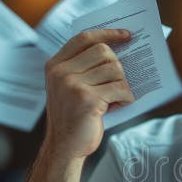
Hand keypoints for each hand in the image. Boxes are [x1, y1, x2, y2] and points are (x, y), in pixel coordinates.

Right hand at [43, 29, 134, 160]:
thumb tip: (119, 52)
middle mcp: (61, 72)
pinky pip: (120, 89)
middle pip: (103, 52)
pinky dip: (126, 98)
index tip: (125, 34)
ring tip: (116, 98)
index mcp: (55, 65)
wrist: (64, 147)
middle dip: (117, 66)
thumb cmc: (74, 117)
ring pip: (114, 69)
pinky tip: (119, 106)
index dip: (107, 33)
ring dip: (122, 84)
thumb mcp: (70, 87)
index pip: (84, 38)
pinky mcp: (87, 99)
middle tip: (117, 82)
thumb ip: (84, 69)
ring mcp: (72, 85)